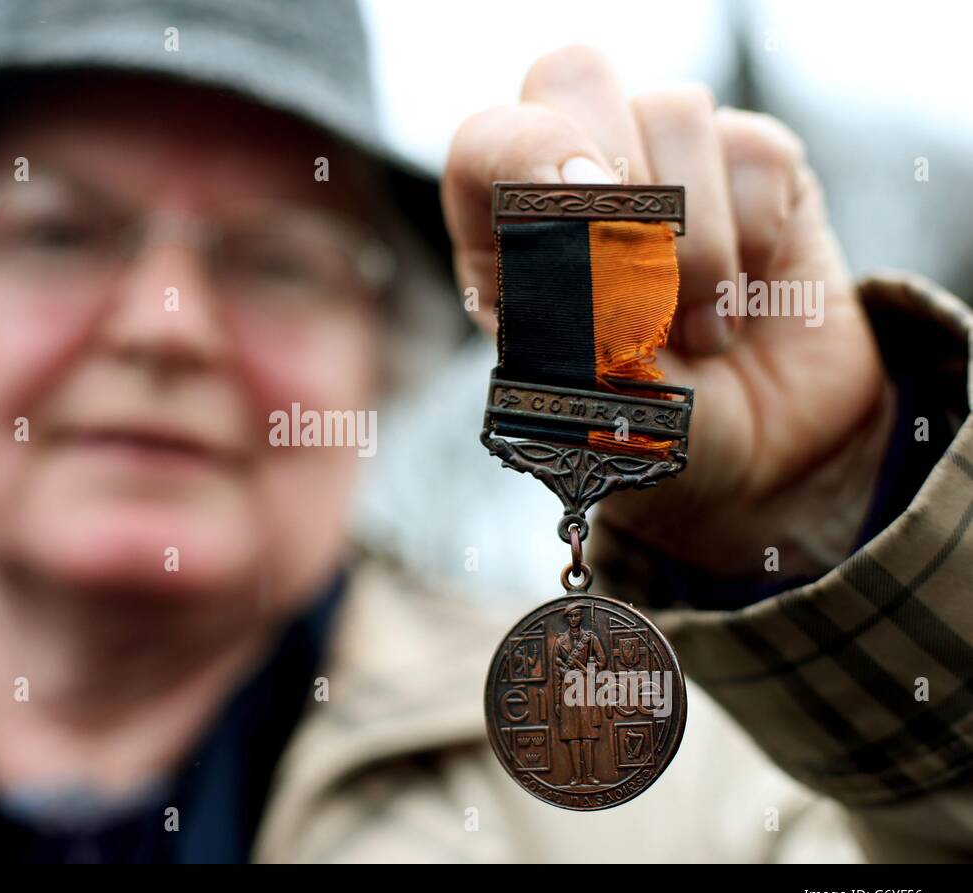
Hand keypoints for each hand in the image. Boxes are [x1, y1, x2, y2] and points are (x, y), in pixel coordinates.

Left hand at [442, 46, 891, 577]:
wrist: (750, 466)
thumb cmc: (641, 435)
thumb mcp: (578, 400)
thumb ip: (562, 314)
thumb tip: (592, 210)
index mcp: (507, 233)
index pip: (486, 139)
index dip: (529, 152)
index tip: (583, 211)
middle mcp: (578, 178)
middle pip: (573, 75)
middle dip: (619, 180)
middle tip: (642, 281)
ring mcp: (669, 166)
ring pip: (677, 110)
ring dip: (695, 244)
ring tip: (696, 331)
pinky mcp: (753, 171)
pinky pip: (758, 151)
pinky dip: (757, 238)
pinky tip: (742, 305)